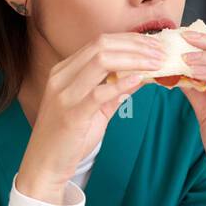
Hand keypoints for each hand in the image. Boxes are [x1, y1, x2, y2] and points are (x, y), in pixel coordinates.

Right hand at [16, 32, 165, 202]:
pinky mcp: (71, 114)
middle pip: (102, 46)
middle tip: (161, 52)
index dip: (129, 40)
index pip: (100, 43)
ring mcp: (65, 94)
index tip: (154, 45)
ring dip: (134, 59)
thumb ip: (113, 92)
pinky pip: (98, 92)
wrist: (45, 165)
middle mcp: (62, 77)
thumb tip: (140, 77)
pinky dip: (122, 84)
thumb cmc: (70, 137)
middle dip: (136, 45)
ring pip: (101, 61)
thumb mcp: (94, 110)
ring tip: (157, 63)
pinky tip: (140, 79)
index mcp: (65, 71)